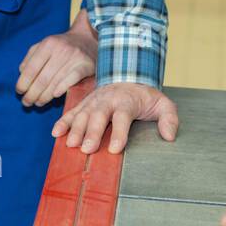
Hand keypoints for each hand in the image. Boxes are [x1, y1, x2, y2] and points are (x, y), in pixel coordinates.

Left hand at [17, 9, 96, 107]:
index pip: (32, 68)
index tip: (19, 92)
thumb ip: (31, 57)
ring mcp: (74, 58)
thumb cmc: (62, 45)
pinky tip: (54, 96)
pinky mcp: (86, 65)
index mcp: (48, 44)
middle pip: (42, 79)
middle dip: (32, 94)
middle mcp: (60, 50)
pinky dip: (62, 88)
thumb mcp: (44, 45)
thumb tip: (21, 72)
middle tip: (26, 102)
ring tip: (37, 103)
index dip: (23, 82)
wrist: (88, 39)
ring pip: (55, 82)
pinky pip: (72, 79)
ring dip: (44, 97)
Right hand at [50, 81, 177, 154]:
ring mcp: (94, 102)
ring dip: (75, 129)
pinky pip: (72, 112)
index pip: (122, 117)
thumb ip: (169, 118)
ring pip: (83, 114)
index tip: (115, 150)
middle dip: (92, 132)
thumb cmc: (145, 96)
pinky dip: (63, 122)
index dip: (119, 133)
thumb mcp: (163, 104)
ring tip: (71, 144)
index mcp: (127, 101)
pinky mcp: (85, 104)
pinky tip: (56, 133)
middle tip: (86, 149)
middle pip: (99, 116)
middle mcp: (108, 100)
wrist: (128, 75)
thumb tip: (169, 136)